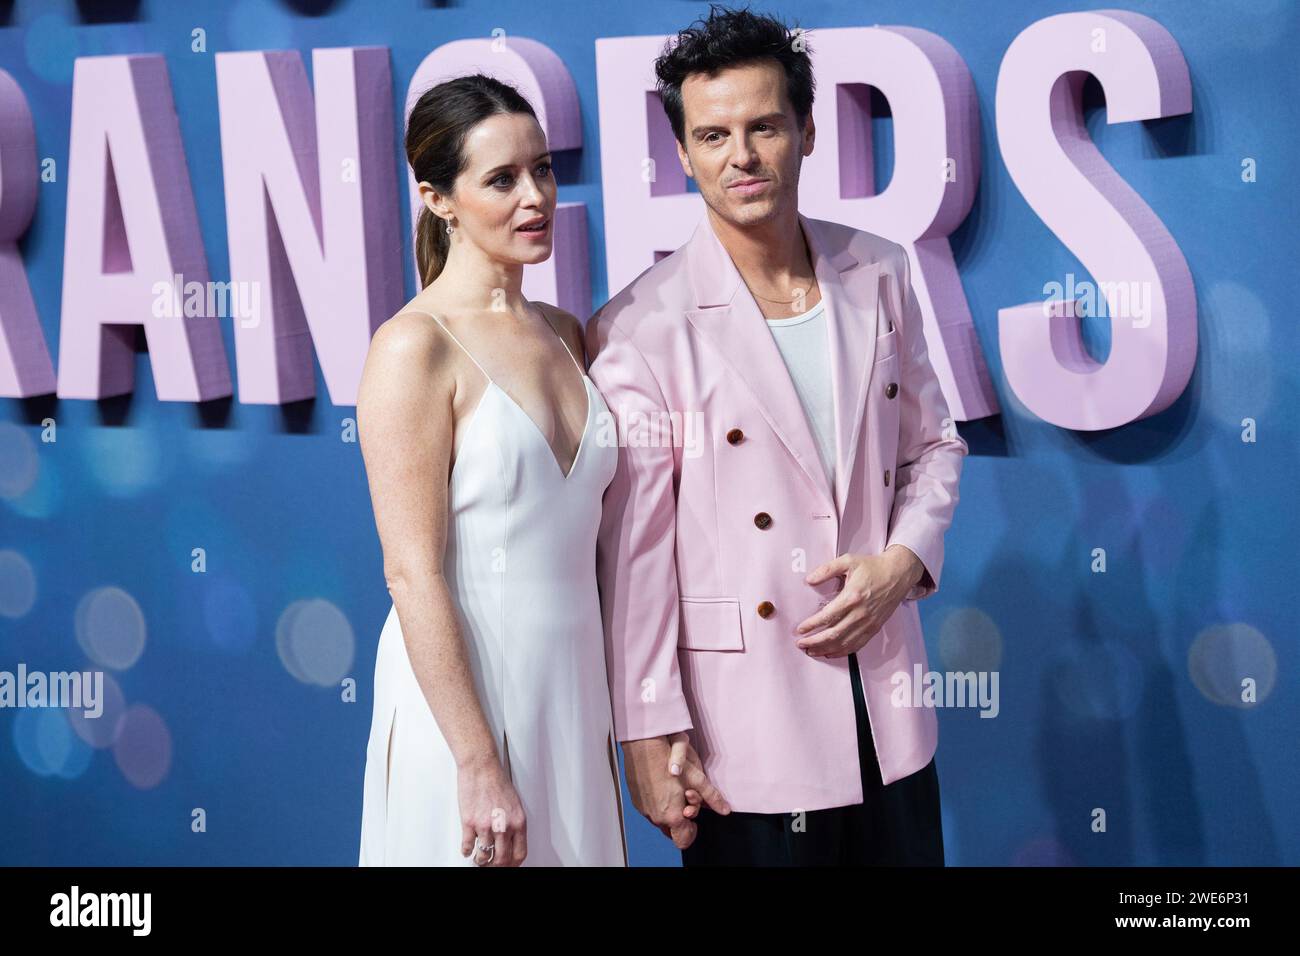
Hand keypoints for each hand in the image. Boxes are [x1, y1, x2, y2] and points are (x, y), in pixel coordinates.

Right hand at [457, 753, 526, 865]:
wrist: (481, 767)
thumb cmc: (496, 780)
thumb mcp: (514, 803)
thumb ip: (514, 823)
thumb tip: (510, 840)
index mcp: (518, 822)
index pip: (519, 853)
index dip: (513, 864)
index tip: (508, 865)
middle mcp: (503, 826)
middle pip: (502, 859)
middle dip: (496, 866)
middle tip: (491, 865)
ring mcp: (486, 826)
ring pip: (484, 856)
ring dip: (480, 860)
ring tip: (479, 858)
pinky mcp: (470, 823)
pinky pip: (468, 846)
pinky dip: (467, 851)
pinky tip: (467, 849)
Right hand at [622, 734, 726, 847]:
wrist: (644, 748)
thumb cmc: (668, 761)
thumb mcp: (696, 779)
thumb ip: (712, 797)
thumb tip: (724, 809)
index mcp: (673, 816)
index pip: (683, 841)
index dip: (691, 833)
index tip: (693, 822)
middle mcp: (657, 817)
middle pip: (672, 830)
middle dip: (680, 819)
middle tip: (684, 799)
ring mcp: (644, 810)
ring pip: (660, 820)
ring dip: (668, 811)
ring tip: (672, 791)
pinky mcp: (636, 802)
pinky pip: (649, 810)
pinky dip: (656, 803)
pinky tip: (660, 787)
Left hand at [793, 545, 923, 658]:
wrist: (898, 574)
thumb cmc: (873, 567)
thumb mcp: (848, 561)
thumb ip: (827, 569)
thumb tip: (809, 580)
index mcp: (852, 596)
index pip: (828, 616)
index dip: (812, 625)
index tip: (800, 629)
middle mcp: (861, 613)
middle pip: (834, 634)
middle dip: (814, 641)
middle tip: (800, 644)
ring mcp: (868, 623)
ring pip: (844, 643)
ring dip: (825, 649)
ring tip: (811, 651)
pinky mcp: (874, 628)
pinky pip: (857, 645)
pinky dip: (842, 652)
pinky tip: (830, 653)